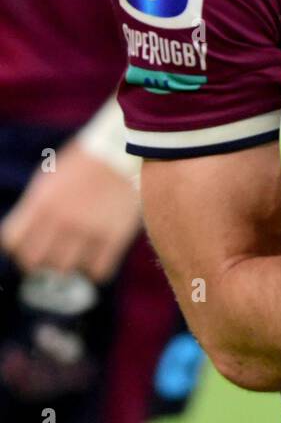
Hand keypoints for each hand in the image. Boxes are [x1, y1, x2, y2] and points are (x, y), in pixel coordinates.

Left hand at [0, 139, 142, 283]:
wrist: (127, 151)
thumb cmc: (86, 163)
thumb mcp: (51, 178)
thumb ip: (36, 207)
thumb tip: (28, 236)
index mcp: (41, 201)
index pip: (12, 242)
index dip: (18, 249)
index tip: (29, 248)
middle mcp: (61, 219)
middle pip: (34, 262)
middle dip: (41, 261)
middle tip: (53, 256)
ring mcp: (88, 230)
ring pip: (65, 270)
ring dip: (70, 264)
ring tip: (79, 253)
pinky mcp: (115, 237)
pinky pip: (99, 271)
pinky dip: (98, 267)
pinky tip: (100, 254)